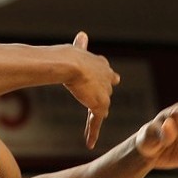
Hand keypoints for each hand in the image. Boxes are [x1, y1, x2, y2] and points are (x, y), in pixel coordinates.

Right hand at [62, 32, 120, 148]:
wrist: (69, 64)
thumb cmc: (66, 55)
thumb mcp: (75, 49)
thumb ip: (79, 45)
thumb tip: (83, 34)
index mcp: (100, 63)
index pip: (106, 72)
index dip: (106, 78)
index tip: (112, 79)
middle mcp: (106, 77)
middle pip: (107, 91)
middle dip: (103, 98)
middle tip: (101, 110)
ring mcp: (104, 92)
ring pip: (102, 108)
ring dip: (96, 116)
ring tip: (91, 130)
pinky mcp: (99, 105)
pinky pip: (96, 122)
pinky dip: (92, 132)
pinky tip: (90, 143)